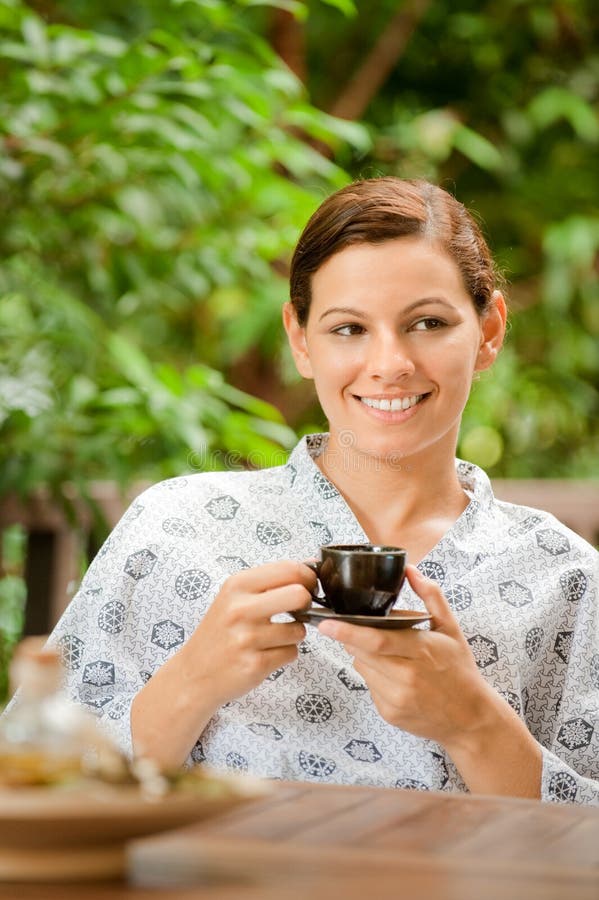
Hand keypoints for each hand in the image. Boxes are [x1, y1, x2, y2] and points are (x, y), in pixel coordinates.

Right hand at [180, 560, 314, 708]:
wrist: (193, 674)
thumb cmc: (219, 632)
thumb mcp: (233, 597)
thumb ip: (269, 581)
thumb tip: (311, 565)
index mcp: (236, 585)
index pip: (289, 569)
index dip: (308, 577)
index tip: (308, 586)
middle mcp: (240, 609)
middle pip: (299, 595)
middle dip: (307, 604)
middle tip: (299, 611)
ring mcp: (247, 638)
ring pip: (299, 630)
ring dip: (293, 635)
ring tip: (273, 638)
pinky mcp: (255, 665)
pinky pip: (291, 653)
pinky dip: (285, 654)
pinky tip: (266, 654)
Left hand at [316, 564, 491, 749]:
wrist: (470, 718)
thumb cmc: (459, 669)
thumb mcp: (451, 628)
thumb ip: (431, 595)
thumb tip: (409, 569)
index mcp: (422, 651)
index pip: (377, 640)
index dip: (348, 631)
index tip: (327, 623)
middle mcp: (408, 677)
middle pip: (363, 654)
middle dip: (351, 639)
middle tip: (348, 627)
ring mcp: (397, 699)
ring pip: (362, 669)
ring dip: (363, 656)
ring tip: (387, 654)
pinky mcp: (390, 714)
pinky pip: (369, 687)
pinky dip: (373, 676)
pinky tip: (393, 675)